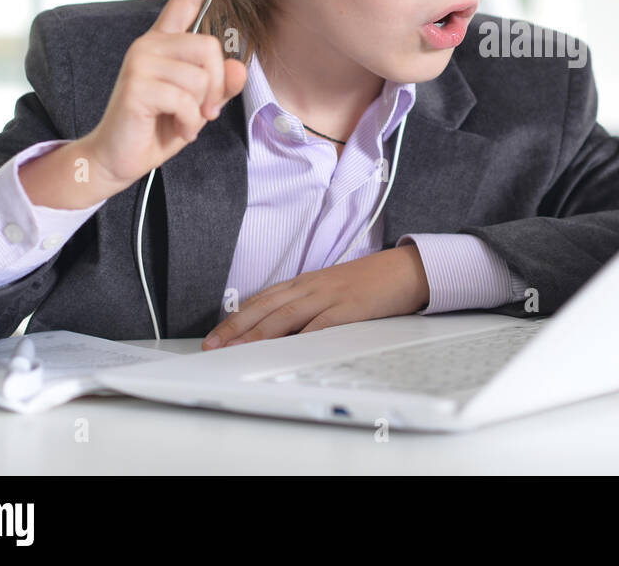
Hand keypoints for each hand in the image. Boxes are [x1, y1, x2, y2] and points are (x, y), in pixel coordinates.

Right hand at [81, 0, 247, 187]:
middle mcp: (149, 45)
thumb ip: (221, 85)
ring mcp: (140, 62)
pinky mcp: (136, 85)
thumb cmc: (158, 127)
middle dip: (216, 86)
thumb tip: (241, 67)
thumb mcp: (199, 105)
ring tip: (183, 120)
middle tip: (203, 111)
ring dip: (200, 109)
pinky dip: (189, 123)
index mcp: (164, 44)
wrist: (118, 157)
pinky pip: (187, 100)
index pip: (185, 2)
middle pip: (208, 48)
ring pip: (200, 76)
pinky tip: (173, 128)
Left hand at [202, 244, 429, 348]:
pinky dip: (300, 337)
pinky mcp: (349, 307)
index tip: (216, 335)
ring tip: (237, 349)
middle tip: (214, 345)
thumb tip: (281, 330)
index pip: (262, 299)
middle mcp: (311, 287)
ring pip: (285, 315)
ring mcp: (330, 296)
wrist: (405, 270)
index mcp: (305, 283)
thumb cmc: (369, 282)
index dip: (236, 318)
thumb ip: (307, 306)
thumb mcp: (331, 290)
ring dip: (258, 334)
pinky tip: (285, 349)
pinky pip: (320, 324)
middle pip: (265, 307)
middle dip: (236, 327)